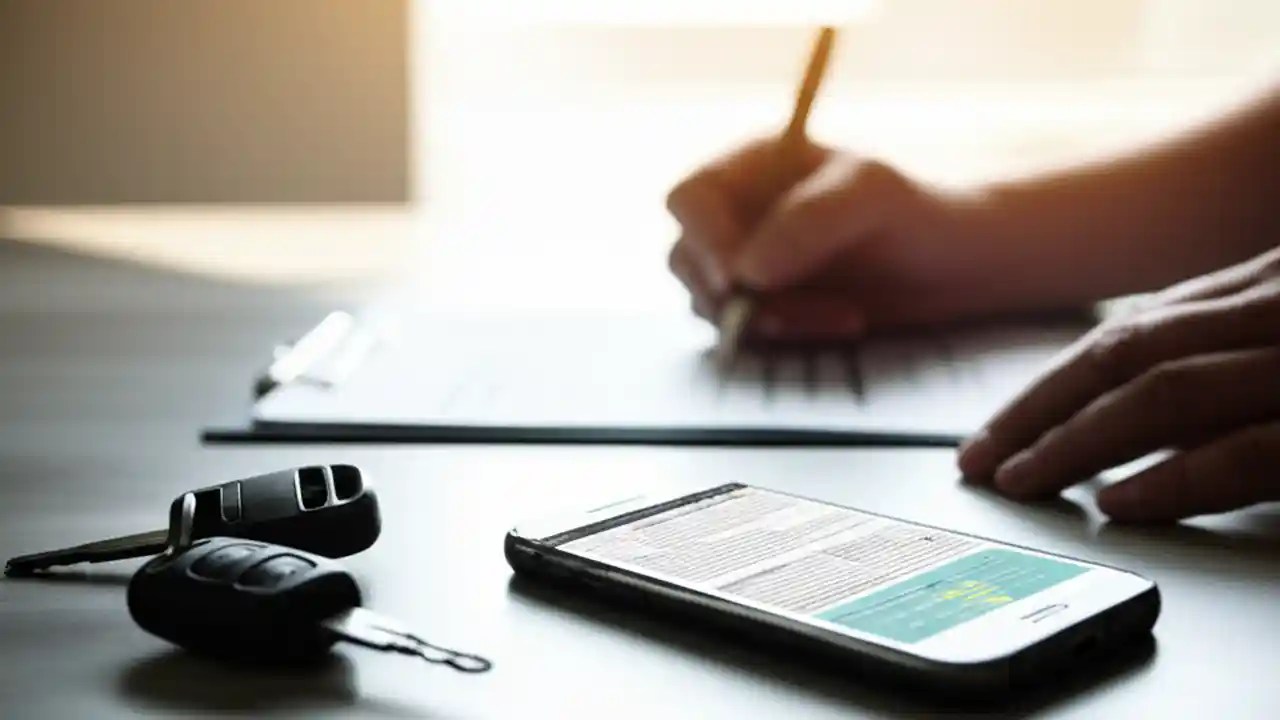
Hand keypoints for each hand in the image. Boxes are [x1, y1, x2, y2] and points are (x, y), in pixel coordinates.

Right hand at [666, 138, 1009, 340]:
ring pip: (710, 302)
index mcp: (755, 167)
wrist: (957, 269)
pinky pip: (743, 333)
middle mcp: (741, 214)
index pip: (690, 198)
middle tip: (787, 310)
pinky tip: (839, 322)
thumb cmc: (918, 215)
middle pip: (688, 257)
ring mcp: (750, 264)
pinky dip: (785, 338)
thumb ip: (810, 219)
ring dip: (768, 319)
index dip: (704, 238)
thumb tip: (747, 269)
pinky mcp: (766, 308)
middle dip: (735, 292)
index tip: (741, 277)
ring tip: (839, 314)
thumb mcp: (872, 198)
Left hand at [959, 247, 1279, 521]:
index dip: (1057, 383)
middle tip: (979, 460)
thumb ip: (1223, 373)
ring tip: (1019, 483)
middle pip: (1126, 354)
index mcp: (1269, 287)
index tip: (1002, 428)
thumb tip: (1136, 424)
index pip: (1136, 332)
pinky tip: (1115, 505)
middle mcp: (1279, 307)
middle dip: (1039, 411)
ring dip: (1076, 441)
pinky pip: (1245, 452)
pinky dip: (1175, 480)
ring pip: (1163, 390)